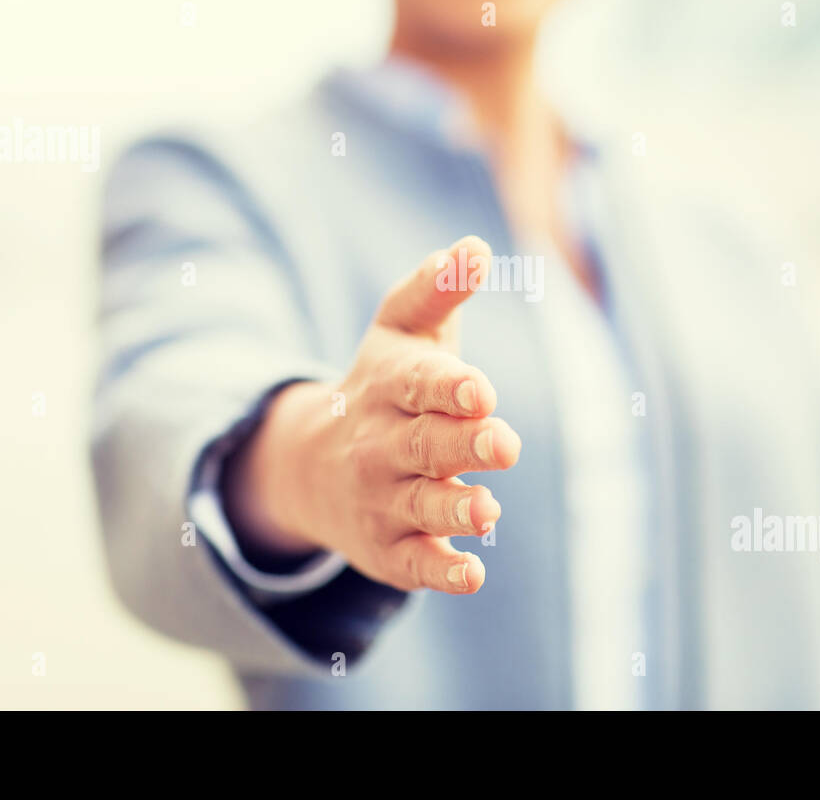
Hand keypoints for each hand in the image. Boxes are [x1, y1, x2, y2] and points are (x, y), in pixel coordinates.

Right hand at [225, 236, 519, 594]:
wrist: (314, 466)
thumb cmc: (384, 386)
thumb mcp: (402, 333)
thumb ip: (437, 289)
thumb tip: (474, 245)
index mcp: (392, 386)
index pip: (421, 383)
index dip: (450, 387)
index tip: (481, 390)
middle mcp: (383, 443)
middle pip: (426, 446)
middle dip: (463, 446)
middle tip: (505, 444)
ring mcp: (382, 498)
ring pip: (420, 507)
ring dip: (454, 511)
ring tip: (488, 511)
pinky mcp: (387, 548)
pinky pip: (411, 565)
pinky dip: (439, 572)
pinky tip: (472, 574)